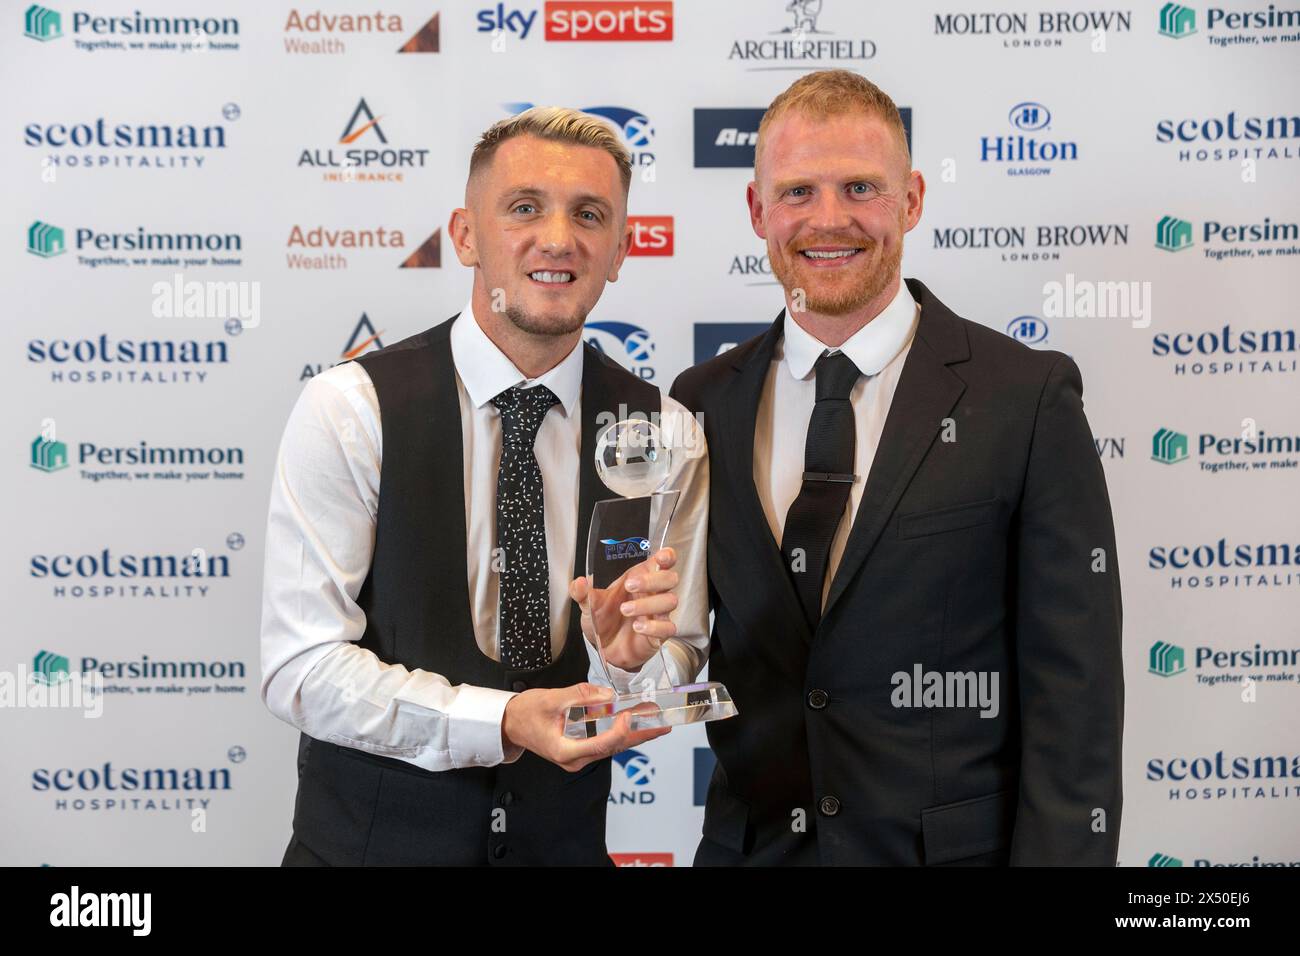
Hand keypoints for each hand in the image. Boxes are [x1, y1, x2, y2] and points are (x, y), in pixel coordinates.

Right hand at [501, 682, 668, 770]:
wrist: (511, 723)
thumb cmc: (525, 713)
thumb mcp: (550, 699)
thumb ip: (580, 696)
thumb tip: (607, 696)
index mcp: (564, 750)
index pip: (600, 744)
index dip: (619, 731)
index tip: (629, 715)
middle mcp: (575, 758)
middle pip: (614, 747)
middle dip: (640, 734)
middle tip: (662, 723)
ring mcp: (579, 755)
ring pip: (613, 745)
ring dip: (635, 732)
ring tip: (656, 719)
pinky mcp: (582, 748)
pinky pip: (607, 741)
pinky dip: (623, 731)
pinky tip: (637, 721)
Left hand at [568, 547, 678, 670]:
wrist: (604, 648)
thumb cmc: (604, 620)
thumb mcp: (589, 605)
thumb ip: (582, 593)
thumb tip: (579, 582)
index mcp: (640, 578)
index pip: (663, 562)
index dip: (666, 556)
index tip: (659, 558)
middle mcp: (653, 593)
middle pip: (670, 578)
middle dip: (652, 580)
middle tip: (629, 586)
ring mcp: (659, 613)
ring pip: (670, 601)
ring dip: (647, 604)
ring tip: (625, 610)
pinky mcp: (660, 633)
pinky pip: (668, 627)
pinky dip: (653, 627)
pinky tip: (638, 627)